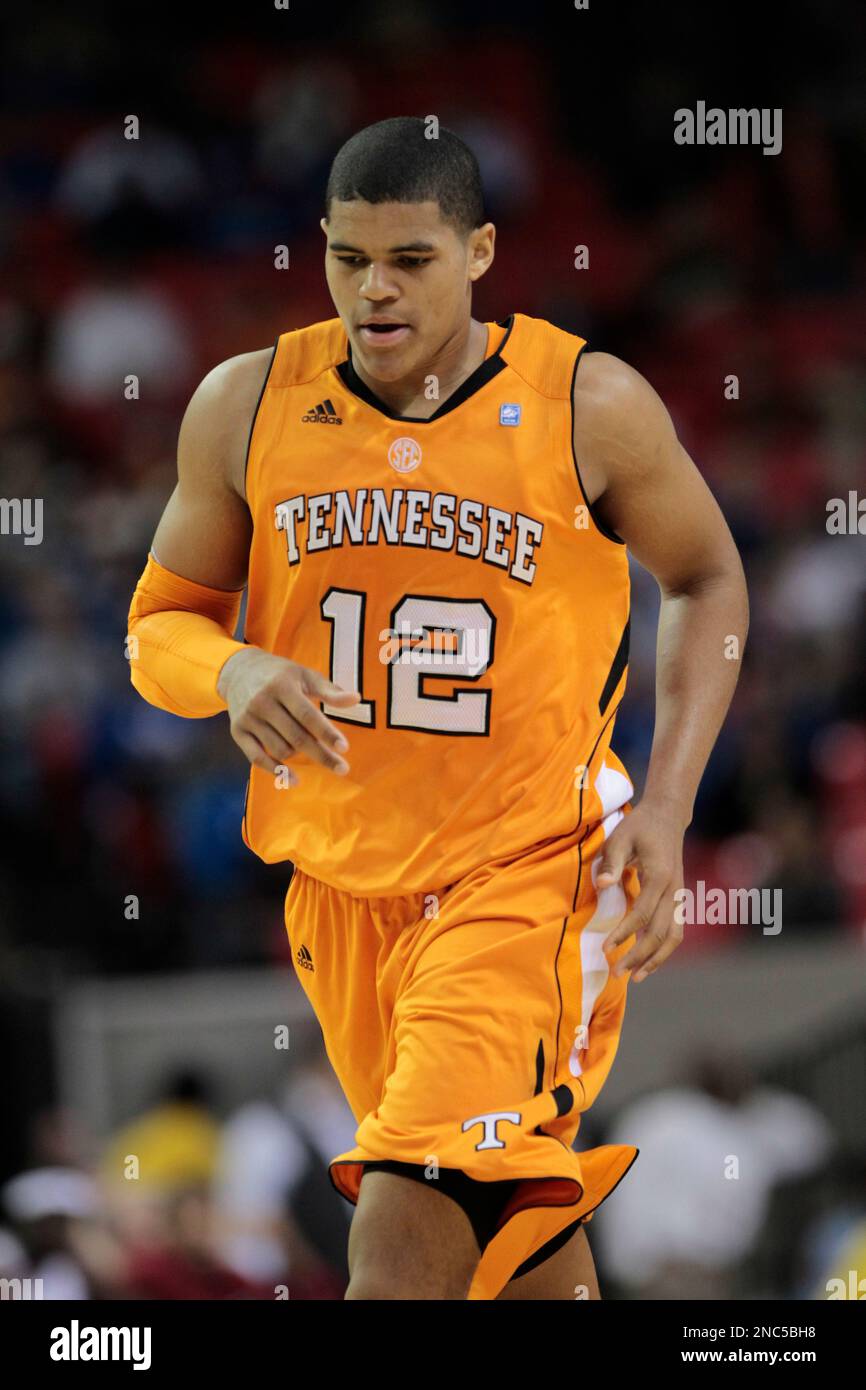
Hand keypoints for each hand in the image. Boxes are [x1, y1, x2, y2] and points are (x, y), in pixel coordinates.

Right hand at [217, 647, 359, 780]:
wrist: (239, 671)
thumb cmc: (281, 675)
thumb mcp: (305, 675)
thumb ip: (330, 690)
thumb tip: (356, 699)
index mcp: (282, 686)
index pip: (307, 715)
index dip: (326, 733)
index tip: (344, 748)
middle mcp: (262, 702)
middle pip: (296, 737)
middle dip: (322, 755)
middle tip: (343, 769)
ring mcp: (248, 718)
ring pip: (281, 749)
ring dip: (300, 755)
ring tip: (309, 747)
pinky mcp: (237, 732)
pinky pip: (257, 758)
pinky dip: (276, 771)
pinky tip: (294, 780)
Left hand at [597, 802, 685, 982]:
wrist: (667, 817)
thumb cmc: (639, 826)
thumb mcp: (620, 837)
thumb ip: (612, 862)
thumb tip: (602, 884)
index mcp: (660, 876)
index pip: (642, 914)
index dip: (623, 934)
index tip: (605, 948)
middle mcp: (674, 890)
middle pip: (660, 932)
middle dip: (639, 956)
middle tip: (617, 973)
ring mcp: (679, 896)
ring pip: (674, 937)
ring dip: (656, 959)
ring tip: (635, 977)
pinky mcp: (678, 899)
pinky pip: (676, 931)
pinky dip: (664, 950)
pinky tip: (647, 962)